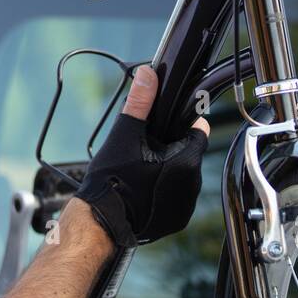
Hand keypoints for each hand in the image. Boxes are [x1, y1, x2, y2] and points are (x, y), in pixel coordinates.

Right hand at [72, 65, 209, 248]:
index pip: (198, 130)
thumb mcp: (124, 135)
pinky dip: (165, 190)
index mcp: (186, 161)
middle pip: (190, 152)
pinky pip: (177, 196)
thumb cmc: (111, 181)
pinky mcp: (177, 221)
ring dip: (169, 169)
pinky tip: (144, 187)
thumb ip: (140, 102)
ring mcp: (185, 207)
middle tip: (144, 149)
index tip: (163, 126)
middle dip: (172, 147)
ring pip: (184, 175)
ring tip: (142, 170)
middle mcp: (192, 186)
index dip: (181, 124)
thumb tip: (148, 74)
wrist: (99, 223)